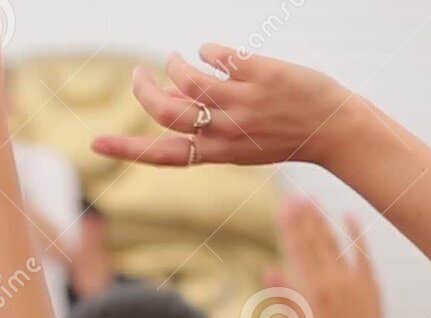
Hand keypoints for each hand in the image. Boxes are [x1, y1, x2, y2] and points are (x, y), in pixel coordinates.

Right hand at [90, 46, 359, 168]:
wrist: (335, 130)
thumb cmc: (286, 135)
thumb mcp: (243, 143)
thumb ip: (207, 124)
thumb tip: (172, 93)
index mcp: (218, 153)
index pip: (164, 155)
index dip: (126, 149)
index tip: (95, 144)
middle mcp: (226, 130)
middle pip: (166, 112)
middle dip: (144, 90)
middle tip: (140, 74)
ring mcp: (242, 102)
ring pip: (189, 79)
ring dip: (175, 64)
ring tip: (176, 58)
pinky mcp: (259, 75)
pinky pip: (218, 55)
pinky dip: (207, 50)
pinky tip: (211, 52)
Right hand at [268, 198, 385, 317]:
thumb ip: (285, 298)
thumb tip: (269, 269)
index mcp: (314, 291)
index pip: (298, 250)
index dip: (290, 227)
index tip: (283, 207)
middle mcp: (334, 281)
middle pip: (315, 241)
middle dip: (304, 217)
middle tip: (294, 196)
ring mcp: (354, 280)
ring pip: (335, 242)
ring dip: (323, 220)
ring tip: (313, 200)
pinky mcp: (371, 283)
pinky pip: (363, 252)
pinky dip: (356, 233)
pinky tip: (348, 214)